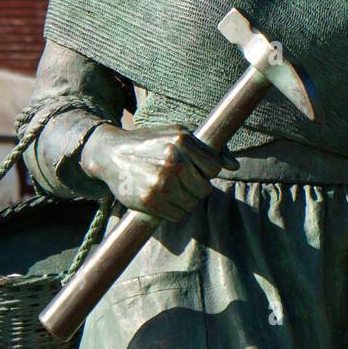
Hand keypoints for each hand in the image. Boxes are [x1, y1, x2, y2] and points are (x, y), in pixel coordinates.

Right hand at [80, 123, 238, 221]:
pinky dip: (174, 210)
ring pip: (192, 204)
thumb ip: (209, 149)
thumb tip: (234, 166)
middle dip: (196, 187)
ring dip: (185, 200)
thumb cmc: (151, 142)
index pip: (214, 168)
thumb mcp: (179, 133)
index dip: (206, 170)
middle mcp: (173, 161)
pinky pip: (178, 215)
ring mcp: (161, 182)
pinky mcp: (150, 201)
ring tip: (170, 187)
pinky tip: (163, 197)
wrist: (112, 154)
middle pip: (204, 189)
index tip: (193, 167)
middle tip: (180, 179)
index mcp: (182, 140)